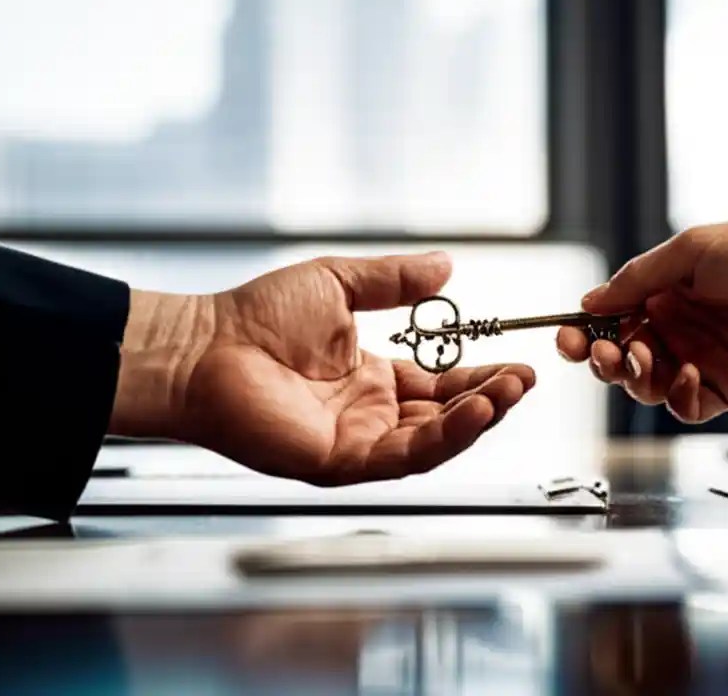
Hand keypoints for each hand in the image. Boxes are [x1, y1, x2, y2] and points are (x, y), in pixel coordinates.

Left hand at [110, 252, 534, 484]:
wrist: (204, 345)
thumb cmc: (254, 316)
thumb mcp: (340, 284)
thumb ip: (394, 281)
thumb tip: (445, 266)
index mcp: (371, 379)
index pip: (441, 385)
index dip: (480, 376)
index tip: (516, 363)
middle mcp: (370, 415)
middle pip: (446, 416)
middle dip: (489, 400)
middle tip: (523, 380)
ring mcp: (357, 442)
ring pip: (433, 441)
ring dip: (475, 419)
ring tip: (508, 393)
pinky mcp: (339, 462)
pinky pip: (403, 456)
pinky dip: (442, 438)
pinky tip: (471, 413)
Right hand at [557, 219, 727, 423]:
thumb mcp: (693, 250)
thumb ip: (638, 277)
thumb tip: (590, 301)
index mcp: (665, 292)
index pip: (610, 319)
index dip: (584, 332)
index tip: (568, 337)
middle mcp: (679, 327)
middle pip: (622, 358)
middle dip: (603, 359)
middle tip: (604, 354)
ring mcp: (702, 359)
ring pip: (648, 385)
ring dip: (635, 378)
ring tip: (644, 360)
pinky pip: (688, 405)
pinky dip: (679, 396)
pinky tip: (689, 374)